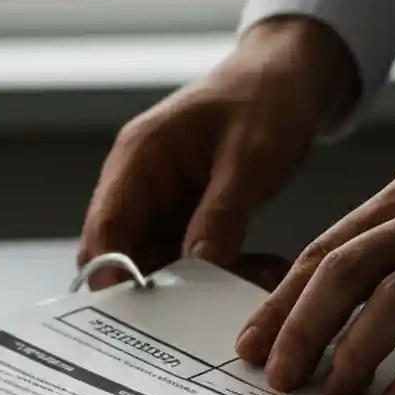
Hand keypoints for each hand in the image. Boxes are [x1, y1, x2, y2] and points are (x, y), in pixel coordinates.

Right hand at [76, 16, 359, 287]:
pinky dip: (221, 270)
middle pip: (124, 254)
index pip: (105, 226)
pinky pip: (190, 259)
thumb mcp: (250, 158)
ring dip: (199, 284)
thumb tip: (197, 269)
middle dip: (160, 288)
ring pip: (160, 264)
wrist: (289, 77)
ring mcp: (161, 202)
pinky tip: (260, 269)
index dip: (111, 272)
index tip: (133, 317)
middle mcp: (139, 183)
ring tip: (253, 281)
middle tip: (203, 315)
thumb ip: (222, 214)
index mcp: (138, 157)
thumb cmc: (264, 99)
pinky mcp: (185, 215)